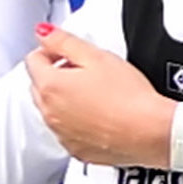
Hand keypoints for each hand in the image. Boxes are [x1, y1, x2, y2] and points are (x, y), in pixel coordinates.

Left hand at [24, 26, 170, 166]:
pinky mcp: (76, 150)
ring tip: (95, 92)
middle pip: (39, 85)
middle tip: (84, 70)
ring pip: (52, 109)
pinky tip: (99, 114)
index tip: (67, 51)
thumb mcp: (95, 56)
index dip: (51, 50)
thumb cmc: (128, 97)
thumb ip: (63, 41)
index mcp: (50, 87)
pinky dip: (76, 122)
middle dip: (56, 74)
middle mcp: (50, 114)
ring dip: (64, 98)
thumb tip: (44, 33)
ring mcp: (61, 134)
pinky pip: (66, 131)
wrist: (148, 131)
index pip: (33, 60)